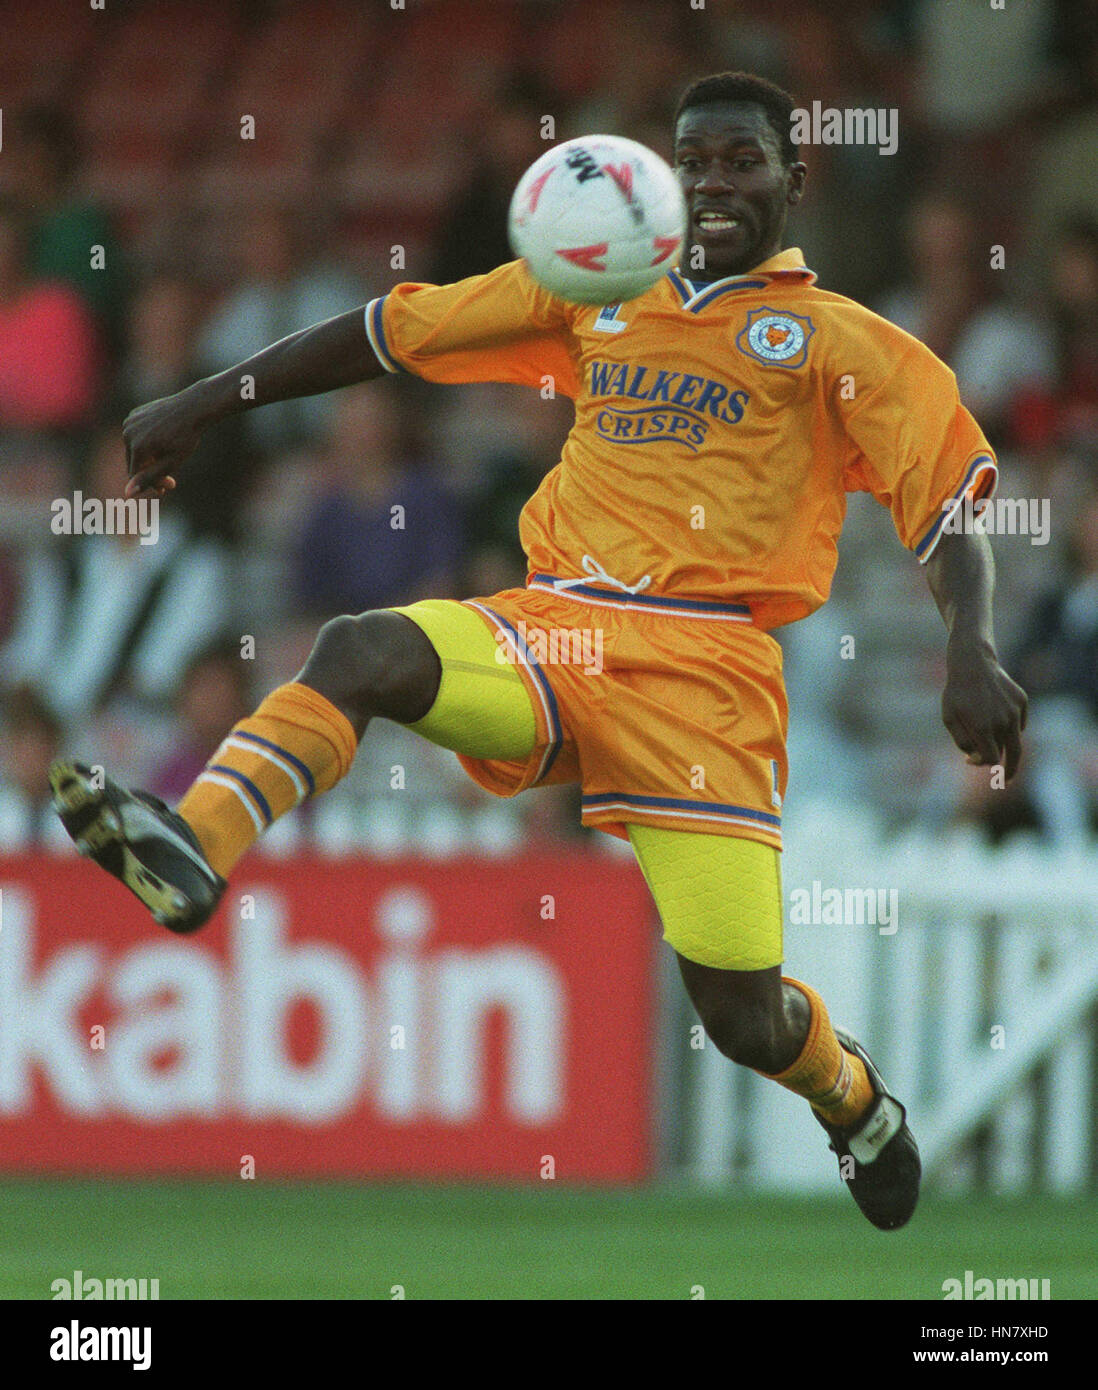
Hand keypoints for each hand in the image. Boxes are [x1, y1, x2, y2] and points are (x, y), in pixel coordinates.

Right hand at [122, 387, 209, 499]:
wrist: (193, 407)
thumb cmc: (186, 437)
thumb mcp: (171, 463)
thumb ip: (149, 478)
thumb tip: (127, 494)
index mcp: (137, 447)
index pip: (136, 475)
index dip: (153, 482)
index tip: (171, 484)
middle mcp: (128, 433)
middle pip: (134, 462)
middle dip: (151, 470)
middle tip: (172, 478)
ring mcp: (128, 422)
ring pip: (135, 449)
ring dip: (149, 456)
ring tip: (168, 453)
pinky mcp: (133, 415)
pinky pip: (136, 435)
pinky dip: (147, 441)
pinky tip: (163, 438)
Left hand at [941, 636, 1027, 780]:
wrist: (973, 663)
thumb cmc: (957, 693)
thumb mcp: (949, 719)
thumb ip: (963, 742)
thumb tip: (976, 757)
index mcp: (984, 728)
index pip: (992, 759)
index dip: (982, 764)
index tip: (971, 760)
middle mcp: (1003, 722)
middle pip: (1013, 755)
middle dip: (1009, 771)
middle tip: (1006, 780)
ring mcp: (1016, 711)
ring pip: (1016, 739)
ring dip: (1006, 746)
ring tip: (996, 746)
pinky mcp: (1022, 702)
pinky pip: (1019, 722)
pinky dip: (1009, 727)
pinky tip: (997, 718)